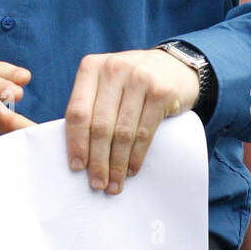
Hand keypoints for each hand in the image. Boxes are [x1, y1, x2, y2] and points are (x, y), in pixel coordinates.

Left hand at [64, 49, 199, 193]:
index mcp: (92, 67)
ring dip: (117, 164)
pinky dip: (136, 156)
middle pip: (100, 125)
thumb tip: (78, 153)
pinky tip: (131, 170)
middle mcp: (114, 69)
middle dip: (98, 160)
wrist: (174, 65)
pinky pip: (144, 132)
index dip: (76, 142)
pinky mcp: (161, 92)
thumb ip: (91, 105)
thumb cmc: (131, 82)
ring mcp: (139, 78)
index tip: (77, 167)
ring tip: (114, 184)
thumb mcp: (107, 82)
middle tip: (97, 183)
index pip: (77, 111)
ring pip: (122, 132)